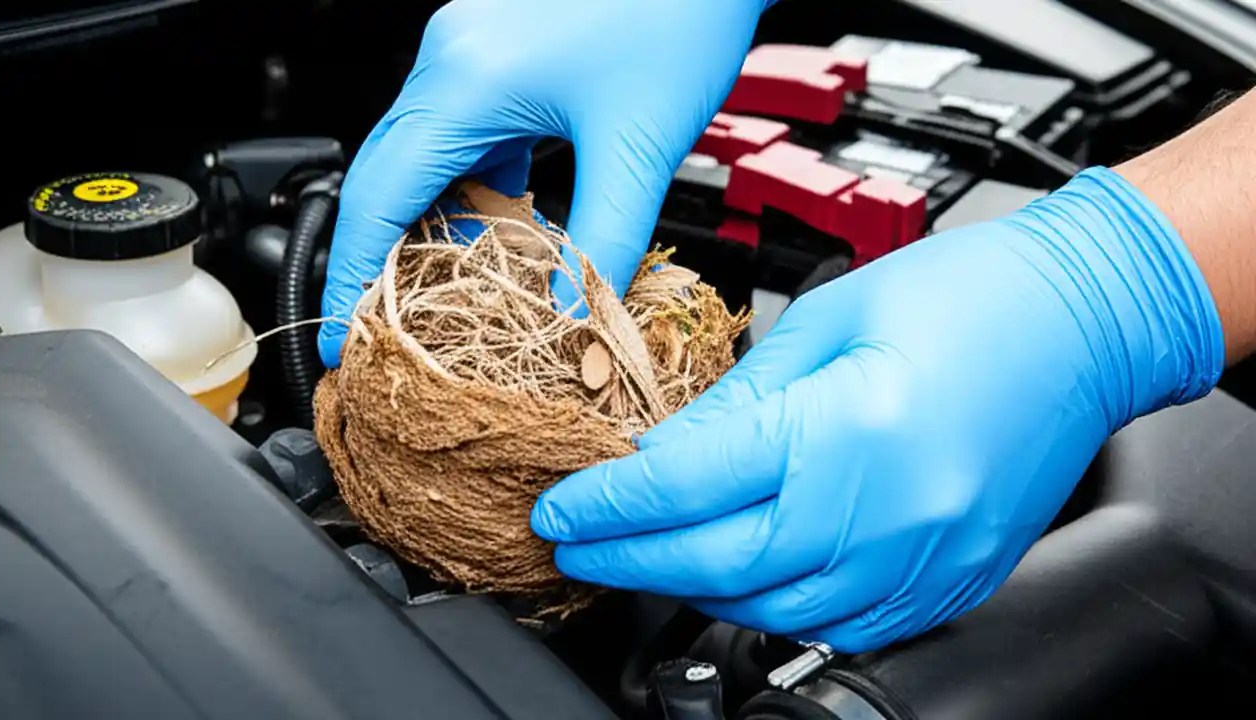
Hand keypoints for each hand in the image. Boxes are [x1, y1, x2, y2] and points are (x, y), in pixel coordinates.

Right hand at [318, 0, 768, 366]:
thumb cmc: (683, 13)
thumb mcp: (640, 147)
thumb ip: (603, 244)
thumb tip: (576, 319)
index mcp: (466, 78)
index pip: (381, 194)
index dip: (353, 274)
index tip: (343, 336)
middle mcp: (450, 56)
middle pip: (388, 174)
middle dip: (385, 255)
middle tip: (390, 328)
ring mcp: (468, 47)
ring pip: (426, 155)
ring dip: (438, 219)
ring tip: (454, 288)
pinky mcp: (495, 49)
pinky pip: (462, 130)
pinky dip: (475, 182)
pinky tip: (504, 221)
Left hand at [532, 168, 1223, 652]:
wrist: (1088, 320)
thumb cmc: (974, 295)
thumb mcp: (828, 320)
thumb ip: (738, 398)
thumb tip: (663, 447)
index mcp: (848, 428)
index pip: (688, 485)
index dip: (608, 504)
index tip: (561, 509)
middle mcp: (886, 510)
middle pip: (718, 564)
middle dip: (628, 560)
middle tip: (575, 549)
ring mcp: (923, 558)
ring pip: (773, 608)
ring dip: (695, 586)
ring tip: (645, 557)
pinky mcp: (949, 579)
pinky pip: (840, 622)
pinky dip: (774, 604)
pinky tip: (742, 575)